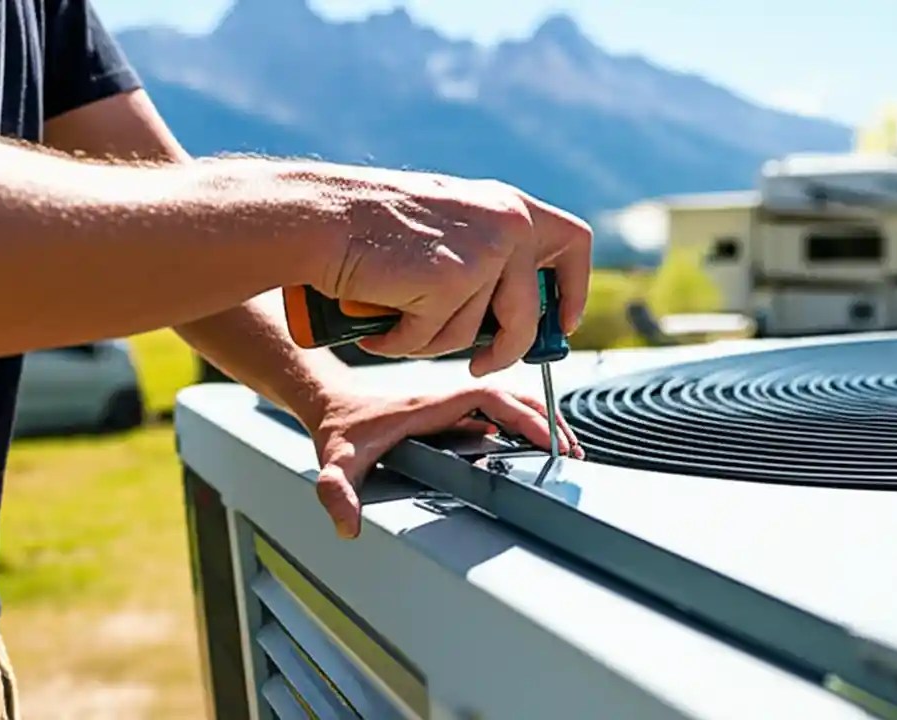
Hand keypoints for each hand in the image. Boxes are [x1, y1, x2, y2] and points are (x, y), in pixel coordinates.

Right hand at [309, 166, 591, 375]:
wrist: (321, 216)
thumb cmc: (370, 223)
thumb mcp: (450, 221)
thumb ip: (487, 249)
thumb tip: (516, 306)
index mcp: (510, 206)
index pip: (574, 243)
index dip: (574, 290)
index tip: (562, 321)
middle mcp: (507, 224)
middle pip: (531, 314)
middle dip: (507, 349)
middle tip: (483, 363)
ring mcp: (483, 254)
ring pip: (476, 334)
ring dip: (434, 343)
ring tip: (398, 322)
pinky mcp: (451, 283)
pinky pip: (435, 339)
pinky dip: (403, 343)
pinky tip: (379, 325)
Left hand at [310, 387, 582, 538]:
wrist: (329, 406)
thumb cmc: (337, 430)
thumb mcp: (334, 462)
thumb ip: (336, 492)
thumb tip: (348, 525)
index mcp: (429, 409)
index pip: (489, 399)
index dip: (522, 416)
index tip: (547, 440)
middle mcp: (446, 404)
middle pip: (510, 397)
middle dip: (544, 419)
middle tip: (571, 451)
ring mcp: (451, 410)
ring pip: (507, 403)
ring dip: (538, 419)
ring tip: (564, 449)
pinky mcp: (451, 418)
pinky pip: (497, 413)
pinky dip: (522, 424)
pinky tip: (534, 446)